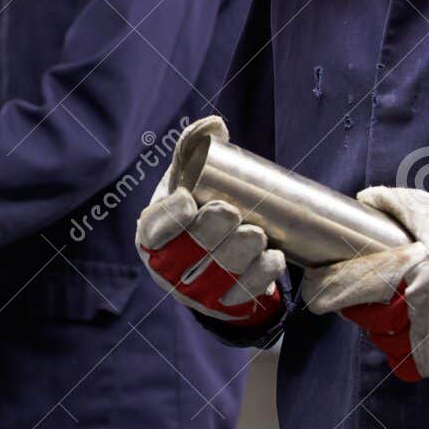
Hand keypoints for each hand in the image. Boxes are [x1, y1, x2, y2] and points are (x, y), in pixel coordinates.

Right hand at [135, 117, 285, 323]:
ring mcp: (196, 289)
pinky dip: (261, 277)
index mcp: (153, 233)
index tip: (188, 199)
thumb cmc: (196, 207)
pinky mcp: (224, 304)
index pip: (154, 229)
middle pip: (189, 253)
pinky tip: (275, 259)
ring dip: (239, 256)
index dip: (168, 218)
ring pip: (218, 276)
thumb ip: (195, 149)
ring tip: (257, 235)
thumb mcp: (187, 179)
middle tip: (231, 213)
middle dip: (210, 234)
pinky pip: (243, 295)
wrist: (215, 251)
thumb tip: (216, 124)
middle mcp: (169, 265)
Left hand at [301, 187, 428, 380]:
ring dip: (380, 326)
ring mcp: (423, 339)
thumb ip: (394, 204)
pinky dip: (401, 349)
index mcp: (404, 274)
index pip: (348, 289)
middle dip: (358, 304)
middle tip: (367, 292)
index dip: (327, 288)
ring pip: (381, 339)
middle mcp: (409, 311)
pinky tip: (411, 330)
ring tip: (396, 307)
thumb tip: (363, 199)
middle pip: (361, 316)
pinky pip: (402, 362)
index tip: (318, 285)